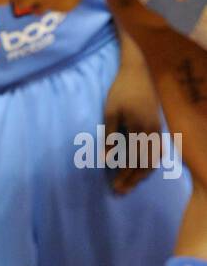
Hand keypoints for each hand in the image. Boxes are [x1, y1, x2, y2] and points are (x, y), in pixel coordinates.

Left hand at [103, 65, 161, 194]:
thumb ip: (110, 137)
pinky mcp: (158, 128)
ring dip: (141, 175)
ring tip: (129, 185)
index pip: (133, 160)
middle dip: (133, 180)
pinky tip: (141, 171)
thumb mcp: (111, 112)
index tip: (114, 186)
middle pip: (145, 164)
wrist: (140, 73)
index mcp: (139, 129)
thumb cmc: (122, 91)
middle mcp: (152, 132)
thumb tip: (106, 159)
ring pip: (154, 160)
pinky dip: (150, 164)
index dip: (124, 175)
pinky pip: (157, 152)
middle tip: (120, 192)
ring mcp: (158, 130)